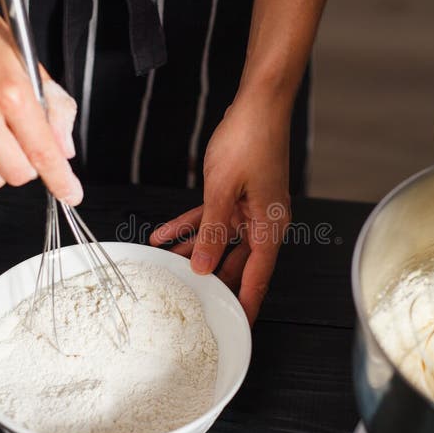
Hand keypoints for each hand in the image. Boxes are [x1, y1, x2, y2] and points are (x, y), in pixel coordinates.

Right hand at [0, 0, 81, 203]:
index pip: (43, 154)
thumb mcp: (28, 59)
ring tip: (6, 139)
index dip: (61, 181)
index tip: (72, 193)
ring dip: (6, 167)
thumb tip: (65, 147)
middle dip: (32, 166)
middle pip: (19, 174)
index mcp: (10, 92)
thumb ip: (53, 106)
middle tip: (31, 142)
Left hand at [150, 92, 290, 325]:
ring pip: (221, 241)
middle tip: (192, 304)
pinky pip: (213, 217)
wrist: (259, 102)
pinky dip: (191, 226)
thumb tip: (204, 268)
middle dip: (213, 282)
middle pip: (238, 264)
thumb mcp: (223, 191)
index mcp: (269, 227)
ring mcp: (251, 208)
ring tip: (166, 269)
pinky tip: (164, 235)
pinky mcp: (238, 194)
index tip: (237, 330)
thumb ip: (213, 232)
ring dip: (194, 253)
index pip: (258, 278)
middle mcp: (264, 222)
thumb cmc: (250, 140)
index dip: (246, 305)